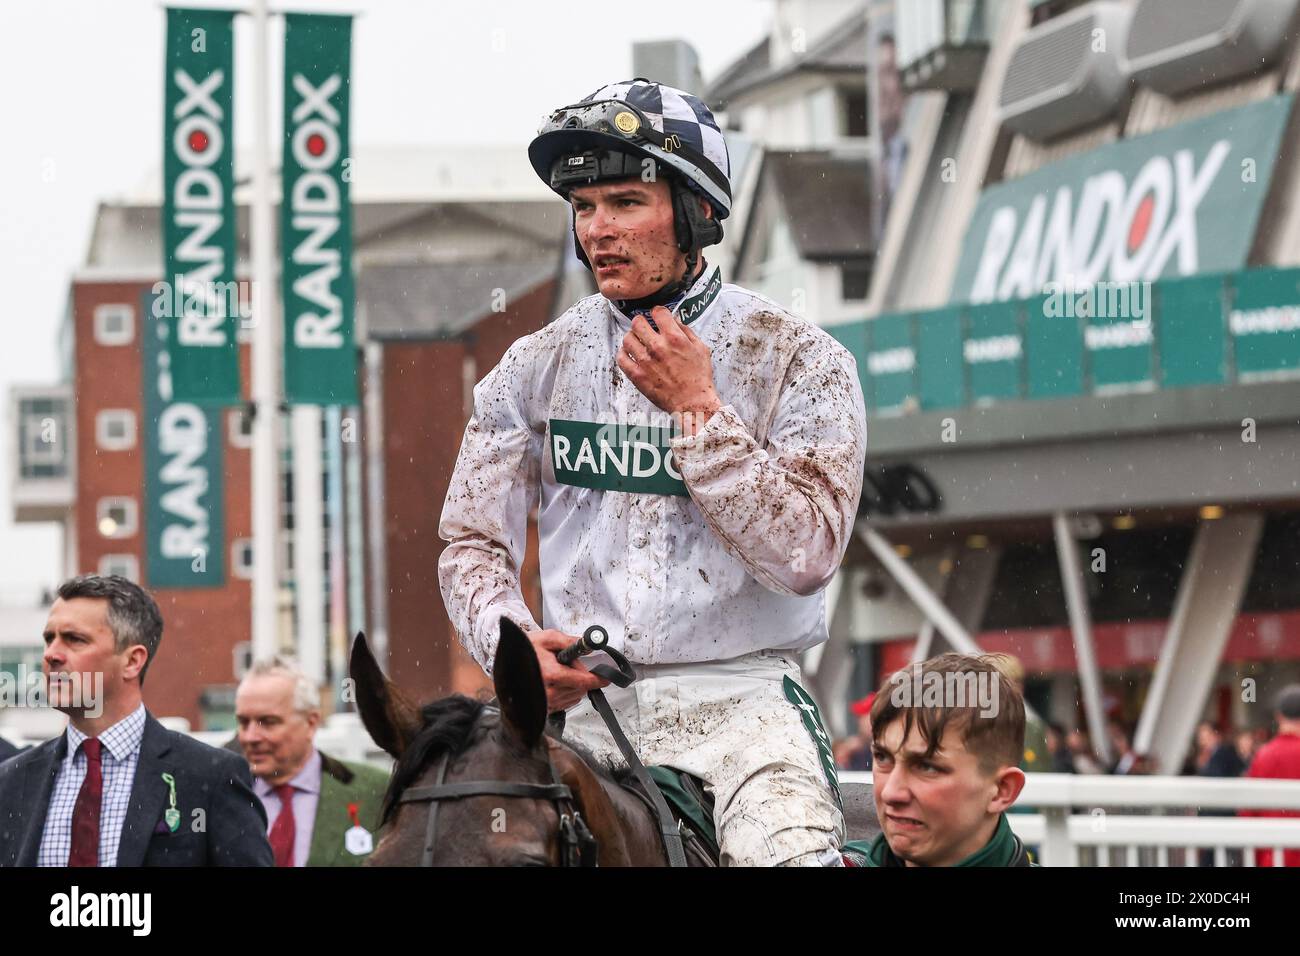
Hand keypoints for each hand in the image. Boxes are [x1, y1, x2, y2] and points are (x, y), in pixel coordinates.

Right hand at [528, 629, 610, 711]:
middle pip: (580, 689)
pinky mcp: (543, 709)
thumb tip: (587, 645)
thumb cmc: (523, 651)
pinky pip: (564, 703)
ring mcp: (545, 702)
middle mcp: (548, 692)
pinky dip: (565, 693)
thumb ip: (569, 641)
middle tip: (567, 664)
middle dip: (579, 676)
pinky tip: (555, 683)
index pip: (583, 681)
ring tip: (557, 672)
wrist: (505, 664)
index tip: (606, 678)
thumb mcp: (546, 638)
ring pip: (573, 696)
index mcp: (551, 674)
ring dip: (573, 685)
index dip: (597, 679)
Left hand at [617, 307, 721, 434]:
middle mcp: (658, 347)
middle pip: (638, 322)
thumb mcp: (701, 349)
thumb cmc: (698, 378)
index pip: (658, 312)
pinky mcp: (637, 375)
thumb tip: (675, 320)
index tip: (657, 316)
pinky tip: (630, 354)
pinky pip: (621, 358)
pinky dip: (623, 353)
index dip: (657, 312)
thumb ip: (687, 331)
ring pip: (627, 338)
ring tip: (637, 341)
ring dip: (632, 337)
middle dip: (641, 322)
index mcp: (674, 338)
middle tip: (644, 327)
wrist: (693, 402)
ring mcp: (645, 361)